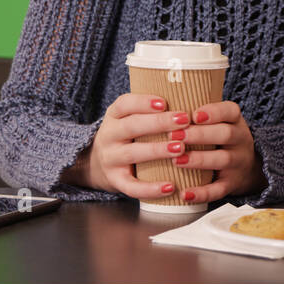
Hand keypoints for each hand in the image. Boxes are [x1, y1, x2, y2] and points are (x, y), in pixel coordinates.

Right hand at [78, 93, 195, 198]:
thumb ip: (149, 111)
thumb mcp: (128, 118)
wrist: (94, 164)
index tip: (165, 102)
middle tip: (184, 120)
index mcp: (114, 116)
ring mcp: (110, 159)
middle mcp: (109, 135)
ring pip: (133, 154)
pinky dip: (151, 188)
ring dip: (158, 150)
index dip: (144, 102)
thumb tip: (189, 96)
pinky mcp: (115, 180)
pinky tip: (171, 186)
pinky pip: (132, 186)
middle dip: (159, 123)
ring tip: (180, 148)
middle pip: (132, 126)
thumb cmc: (125, 136)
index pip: (125, 104)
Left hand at [171, 100, 265, 203]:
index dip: (213, 112)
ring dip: (198, 160)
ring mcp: (238, 162)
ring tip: (176, 160)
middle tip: (174, 135)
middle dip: (199, 135)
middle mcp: (240, 140)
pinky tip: (184, 194)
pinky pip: (219, 189)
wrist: (247, 166)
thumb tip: (160, 101)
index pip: (230, 111)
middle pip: (225, 134)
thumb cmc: (220, 138)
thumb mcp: (219, 122)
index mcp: (235, 121)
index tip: (194, 115)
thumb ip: (197, 113)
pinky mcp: (232, 184)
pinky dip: (202, 193)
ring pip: (223, 160)